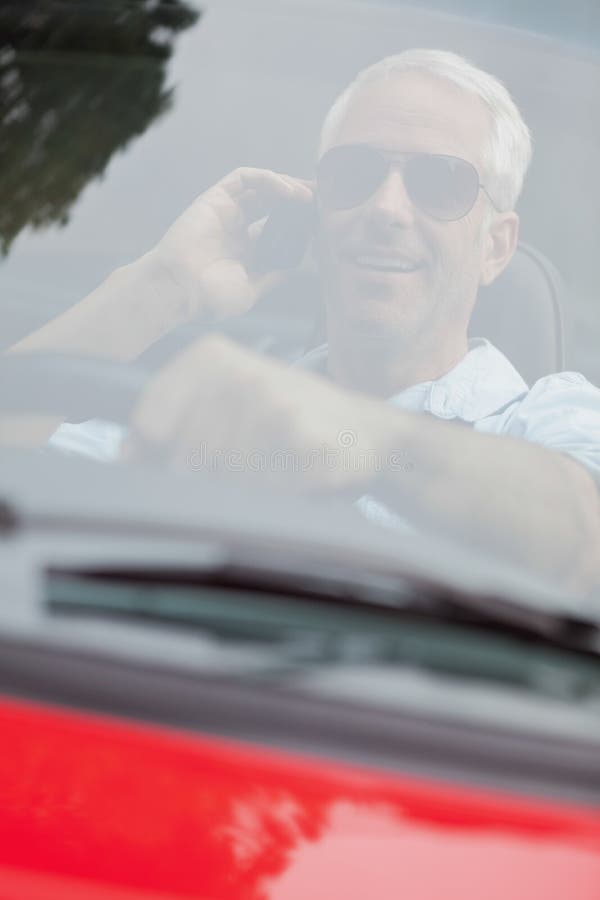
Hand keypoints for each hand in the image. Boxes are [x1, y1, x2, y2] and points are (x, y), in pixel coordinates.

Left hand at [124, 334, 400, 495]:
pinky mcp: (306, 447)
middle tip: (247, 466)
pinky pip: (261, 495)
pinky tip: (293, 478)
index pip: (149, 421)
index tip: (182, 459)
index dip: (159, 454)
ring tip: (274, 468)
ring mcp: (275, 409)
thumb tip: (127, 458)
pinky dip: (273, 499)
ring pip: (220, 480)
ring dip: (244, 489)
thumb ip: (174, 421)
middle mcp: (240, 374)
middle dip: (207, 478)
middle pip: (184, 459)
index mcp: (211, 355)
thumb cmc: (291, 419)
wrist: (369, 432)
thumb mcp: (228, 400)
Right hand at [148, 168, 313, 322]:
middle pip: (274, 203)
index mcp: (246, 250)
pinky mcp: (215, 198)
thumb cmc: (210, 299)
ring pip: (262, 187)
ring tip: (308, 195)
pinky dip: (267, 179)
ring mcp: (226, 212)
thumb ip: (274, 274)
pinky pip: (243, 178)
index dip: (301, 221)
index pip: (279, 226)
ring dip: (287, 186)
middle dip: (299, 198)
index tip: (322, 221)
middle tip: (323, 199)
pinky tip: (286, 190)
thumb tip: (298, 262)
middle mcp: (237, 228)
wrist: (180, 291)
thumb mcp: (252, 291)